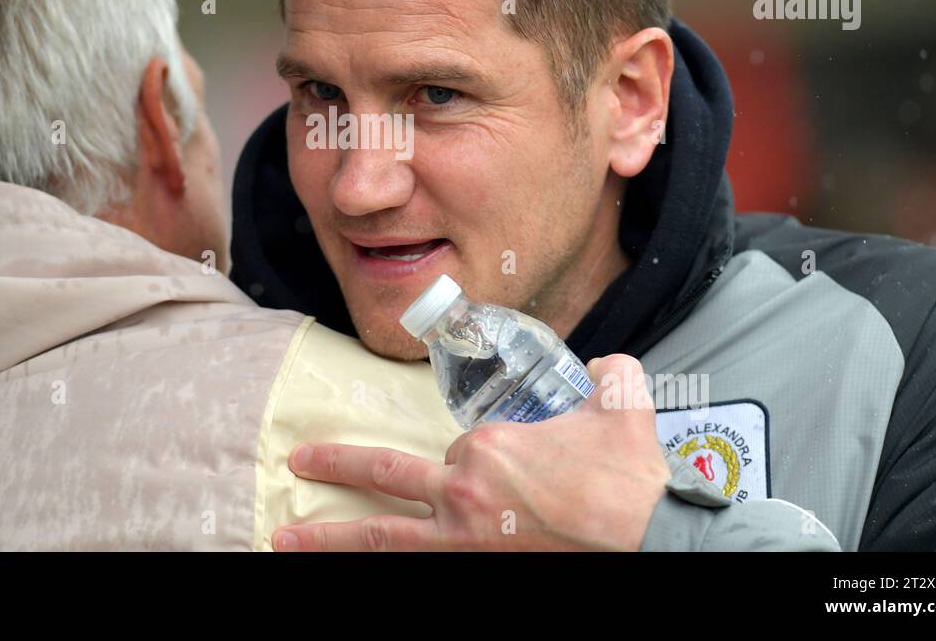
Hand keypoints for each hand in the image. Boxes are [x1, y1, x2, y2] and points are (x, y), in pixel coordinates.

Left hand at [271, 353, 670, 550]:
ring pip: (381, 536)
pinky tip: (344, 573)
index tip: (514, 470)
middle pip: (387, 476)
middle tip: (299, 463)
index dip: (482, 456)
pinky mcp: (473, 570)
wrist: (650, 541)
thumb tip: (605, 362)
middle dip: (336, 468)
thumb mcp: (623, 405)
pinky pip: (411, 568)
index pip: (461, 447)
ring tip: (285, 541)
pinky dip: (377, 568)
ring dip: (328, 539)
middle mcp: (463, 492)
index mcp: (489, 448)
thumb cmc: (631, 484)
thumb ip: (608, 372)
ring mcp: (462, 540)